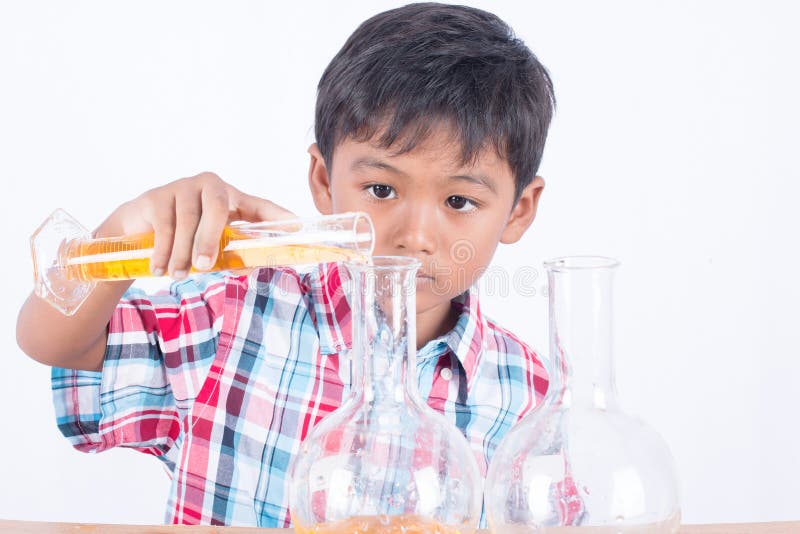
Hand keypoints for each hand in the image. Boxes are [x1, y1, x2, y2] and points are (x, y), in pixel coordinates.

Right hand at [97, 172, 295, 278]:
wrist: (136, 227)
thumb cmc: (184, 237)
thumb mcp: (209, 246)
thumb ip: (230, 255)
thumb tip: (250, 266)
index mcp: (231, 198)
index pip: (259, 205)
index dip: (277, 215)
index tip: (296, 228)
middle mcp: (209, 185)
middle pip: (217, 208)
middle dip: (211, 239)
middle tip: (205, 267)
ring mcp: (182, 187)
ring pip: (187, 221)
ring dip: (182, 253)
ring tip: (178, 275)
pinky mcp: (156, 196)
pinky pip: (163, 225)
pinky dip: (162, 251)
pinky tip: (159, 269)